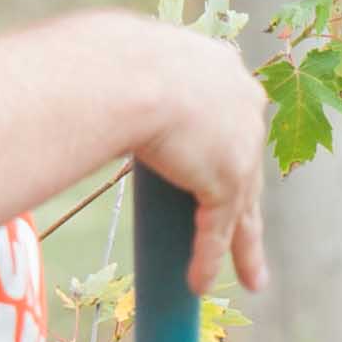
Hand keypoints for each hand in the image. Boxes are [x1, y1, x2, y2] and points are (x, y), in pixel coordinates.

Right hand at [123, 20, 270, 297]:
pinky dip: (206, 259)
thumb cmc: (108, 57)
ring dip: (244, 249)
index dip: (223, 146)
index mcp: (220, 69)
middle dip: (246, 204)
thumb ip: (128, 83)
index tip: (215, 164)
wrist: (121, 69)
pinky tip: (198, 284)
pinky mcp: (226, 179)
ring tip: (252, 279)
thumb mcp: (127, 63)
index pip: (229, 119)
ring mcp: (240, 144)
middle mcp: (242, 105)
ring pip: (243, 207)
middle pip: (247, 166)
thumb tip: (89, 87)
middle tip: (249, 231)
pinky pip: (217, 229)